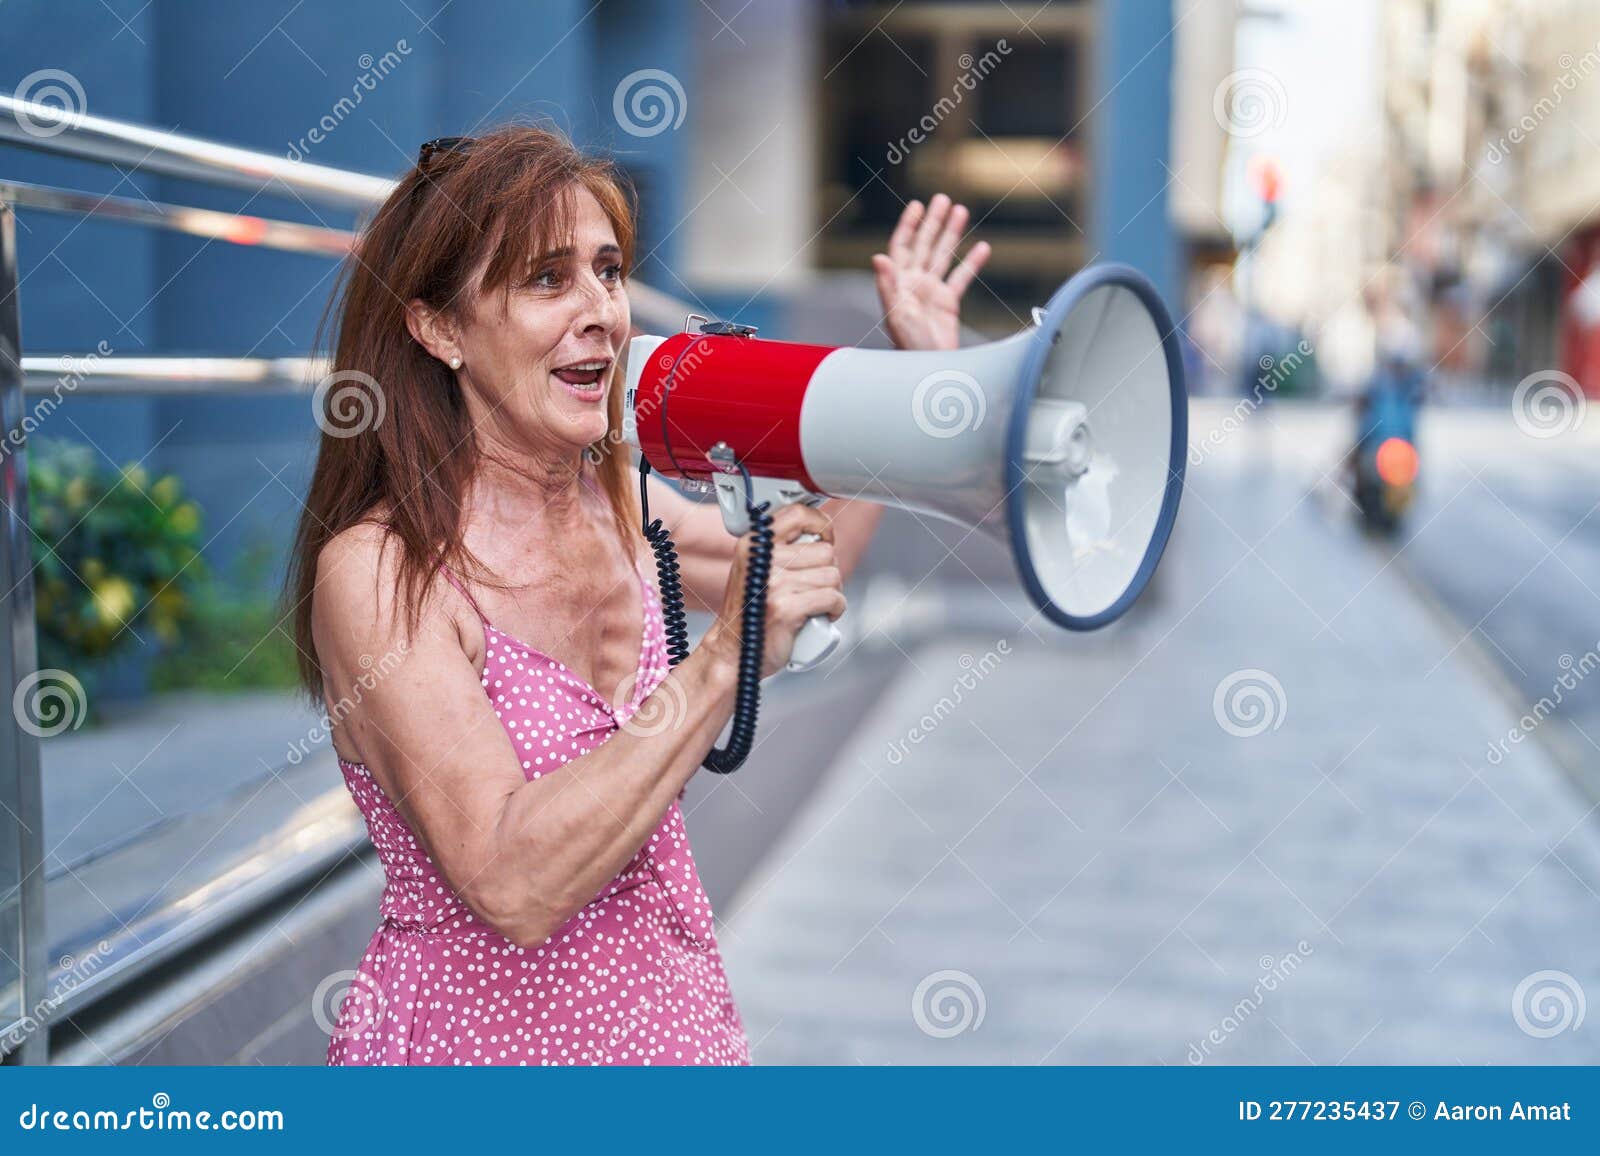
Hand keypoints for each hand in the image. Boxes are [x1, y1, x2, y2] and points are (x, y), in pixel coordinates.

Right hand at [703, 504, 845, 679]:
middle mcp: (762, 559)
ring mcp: (774, 584)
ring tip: (814, 603)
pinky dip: (835, 609)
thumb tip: (820, 532)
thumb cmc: (750, 613)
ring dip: (832, 592)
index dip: (821, 525)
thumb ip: (780, 547)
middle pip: (824, 550)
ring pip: (832, 575)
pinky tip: (822, 615)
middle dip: (827, 571)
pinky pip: (832, 598)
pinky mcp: (787, 608)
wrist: (732, 653)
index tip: (824, 539)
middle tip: (813, 587)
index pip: (798, 514)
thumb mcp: (756, 568)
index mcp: (753, 544)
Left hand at [872, 193, 990, 352]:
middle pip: (923, 245)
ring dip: (951, 234)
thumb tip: (878, 257)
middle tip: (943, 199)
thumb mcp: (897, 315)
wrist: (929, 369)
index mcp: (899, 284)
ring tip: (961, 211)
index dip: (908, 225)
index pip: (901, 247)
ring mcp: (931, 292)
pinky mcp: (948, 304)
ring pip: (942, 256)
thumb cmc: (908, 346)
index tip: (916, 206)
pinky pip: (961, 278)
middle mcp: (914, 284)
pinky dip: (971, 263)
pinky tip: (982, 248)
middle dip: (932, 222)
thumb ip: (888, 285)